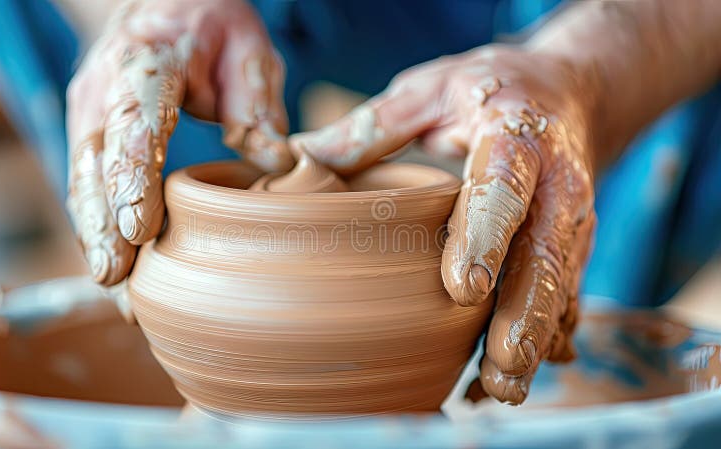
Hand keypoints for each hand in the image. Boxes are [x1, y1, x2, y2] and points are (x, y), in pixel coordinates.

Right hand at [66, 0, 291, 285]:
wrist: (159, 10)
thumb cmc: (209, 30)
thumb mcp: (245, 48)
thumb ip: (255, 100)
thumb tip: (278, 162)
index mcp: (146, 63)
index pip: (135, 123)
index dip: (133, 178)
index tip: (139, 230)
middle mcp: (103, 91)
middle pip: (96, 164)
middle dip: (102, 226)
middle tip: (116, 280)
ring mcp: (87, 114)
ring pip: (82, 183)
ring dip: (94, 239)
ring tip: (114, 289)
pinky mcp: (87, 136)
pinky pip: (85, 187)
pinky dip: (95, 229)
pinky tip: (112, 269)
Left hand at [290, 45, 596, 403]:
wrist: (570, 94)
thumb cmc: (491, 91)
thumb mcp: (432, 89)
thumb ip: (375, 126)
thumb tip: (301, 158)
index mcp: (515, 140)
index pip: (503, 191)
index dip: (486, 237)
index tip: (463, 287)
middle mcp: (555, 187)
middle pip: (545, 256)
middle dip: (525, 313)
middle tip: (498, 360)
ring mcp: (569, 224)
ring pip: (560, 289)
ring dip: (534, 342)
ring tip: (500, 389)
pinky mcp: (570, 250)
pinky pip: (563, 301)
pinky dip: (539, 343)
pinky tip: (502, 380)